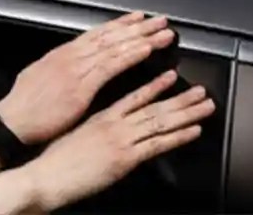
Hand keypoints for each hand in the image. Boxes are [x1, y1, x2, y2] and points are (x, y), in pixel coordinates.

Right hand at [0, 11, 173, 143]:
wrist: (13, 121)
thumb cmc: (25, 107)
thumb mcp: (42, 76)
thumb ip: (60, 67)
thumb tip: (70, 61)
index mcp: (63, 54)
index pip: (98, 33)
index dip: (120, 24)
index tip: (138, 18)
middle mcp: (71, 56)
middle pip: (111, 35)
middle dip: (137, 27)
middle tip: (159, 19)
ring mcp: (76, 68)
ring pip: (115, 46)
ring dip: (141, 37)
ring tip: (162, 32)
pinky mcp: (81, 86)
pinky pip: (111, 66)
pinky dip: (130, 55)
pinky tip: (146, 50)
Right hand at [22, 70, 213, 211]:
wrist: (47, 175)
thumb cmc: (54, 160)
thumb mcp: (75, 136)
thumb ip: (94, 130)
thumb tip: (102, 130)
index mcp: (103, 117)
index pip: (135, 97)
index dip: (156, 86)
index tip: (171, 77)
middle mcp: (116, 124)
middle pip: (155, 106)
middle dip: (181, 98)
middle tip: (202, 91)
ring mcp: (122, 139)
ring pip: (161, 121)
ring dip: (187, 112)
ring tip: (206, 105)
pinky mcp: (126, 158)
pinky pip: (157, 144)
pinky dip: (178, 136)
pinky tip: (194, 130)